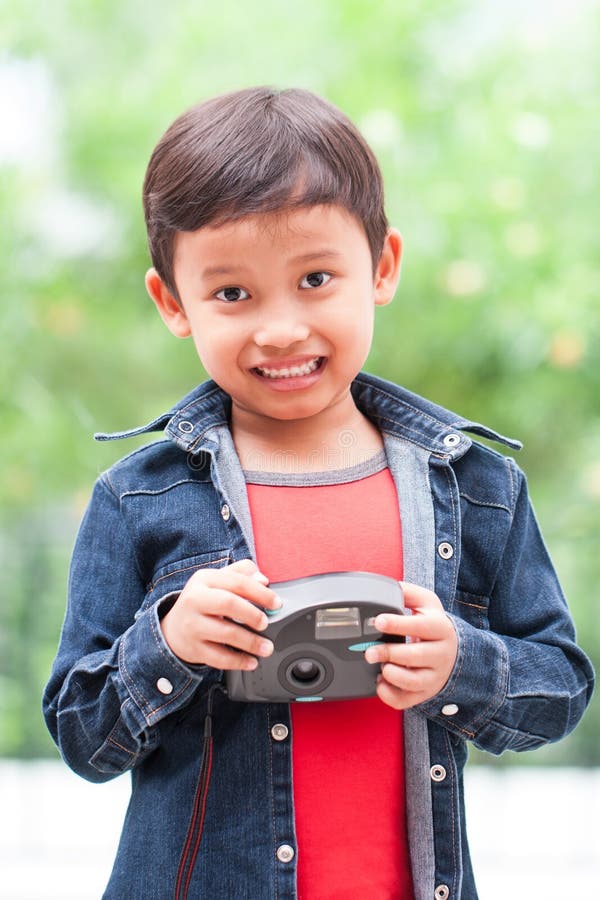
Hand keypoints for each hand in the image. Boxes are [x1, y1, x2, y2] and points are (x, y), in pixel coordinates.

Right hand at [159, 559, 280, 668]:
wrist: (173, 629)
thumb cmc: (203, 602)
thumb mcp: (217, 580)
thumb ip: (241, 573)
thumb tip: (262, 580)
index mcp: (204, 579)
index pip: (237, 581)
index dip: (260, 593)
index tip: (276, 603)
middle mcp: (195, 600)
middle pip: (228, 603)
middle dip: (252, 614)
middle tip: (266, 623)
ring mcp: (192, 625)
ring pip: (225, 633)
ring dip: (251, 642)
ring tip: (266, 647)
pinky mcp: (193, 648)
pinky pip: (219, 657)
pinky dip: (238, 661)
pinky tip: (251, 661)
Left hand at [364, 582, 457, 709]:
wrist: (456, 652)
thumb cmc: (434, 625)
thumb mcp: (427, 603)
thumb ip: (407, 592)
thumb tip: (387, 586)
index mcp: (440, 628)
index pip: (420, 626)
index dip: (398, 624)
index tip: (378, 621)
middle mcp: (440, 654)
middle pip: (415, 656)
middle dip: (389, 653)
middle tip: (369, 651)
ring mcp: (434, 676)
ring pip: (413, 681)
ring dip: (392, 675)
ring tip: (380, 667)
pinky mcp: (425, 692)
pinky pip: (406, 700)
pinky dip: (390, 695)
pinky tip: (381, 682)